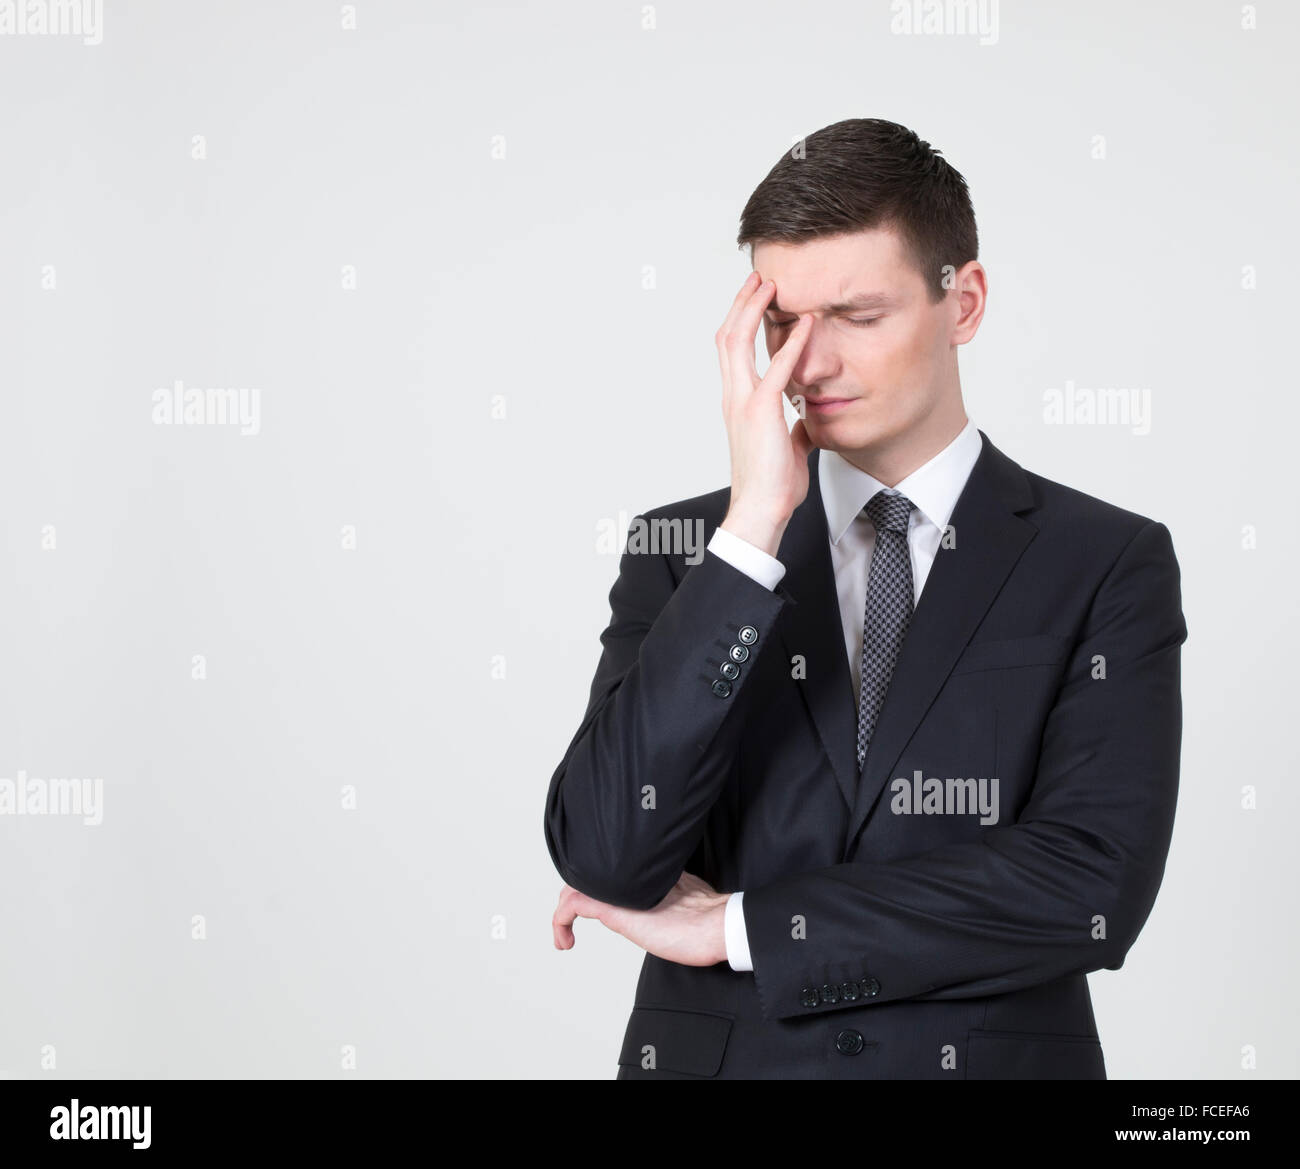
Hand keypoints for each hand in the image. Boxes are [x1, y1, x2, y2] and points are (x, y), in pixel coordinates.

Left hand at [552, 873, 729, 966]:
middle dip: (573, 897)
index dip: (592, 883)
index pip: (607, 872)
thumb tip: (669, 909)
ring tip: (564, 936)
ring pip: (577, 887)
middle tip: (569, 926)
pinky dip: (561, 919)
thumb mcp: (681, 903)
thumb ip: (665, 898)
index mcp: (643, 878)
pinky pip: (574, 904)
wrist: (717, 925)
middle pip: (588, 877)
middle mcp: (628, 880)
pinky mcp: (613, 910)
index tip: (588, 910)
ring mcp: (620, 891)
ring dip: (564, 910)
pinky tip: (565, 941)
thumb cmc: (707, 923)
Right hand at [715, 271, 814, 555]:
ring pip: (737, 342)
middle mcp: (734, 397)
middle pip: (727, 336)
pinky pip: (777, 368)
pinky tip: (807, 323)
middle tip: (759, 277)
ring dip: (754, 310)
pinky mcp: (762, 412)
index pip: (732, 351)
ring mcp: (744, 402)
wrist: (761, 509)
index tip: (757, 298)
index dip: (742, 321)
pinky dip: (792, 343)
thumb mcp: (787, 446)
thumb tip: (806, 418)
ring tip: (771, 285)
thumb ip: (793, 426)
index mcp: (738, 403)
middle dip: (742, 303)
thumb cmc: (773, 485)